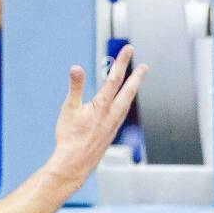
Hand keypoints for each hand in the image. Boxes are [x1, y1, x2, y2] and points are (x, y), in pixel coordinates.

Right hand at [49, 45, 147, 190]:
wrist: (75, 163)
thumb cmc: (70, 137)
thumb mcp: (68, 109)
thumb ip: (75, 87)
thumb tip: (76, 68)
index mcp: (102, 106)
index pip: (114, 78)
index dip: (121, 62)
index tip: (128, 49)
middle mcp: (112, 115)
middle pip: (128, 91)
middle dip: (137, 77)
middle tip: (145, 66)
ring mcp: (114, 125)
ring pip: (127, 103)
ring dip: (133, 90)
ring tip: (137, 82)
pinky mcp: (111, 133)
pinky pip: (122, 114)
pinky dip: (126, 104)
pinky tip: (123, 106)